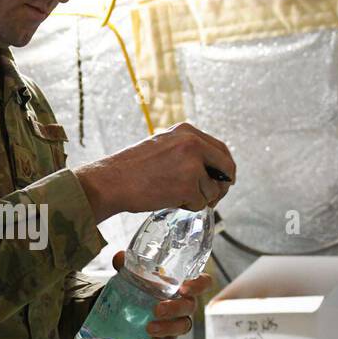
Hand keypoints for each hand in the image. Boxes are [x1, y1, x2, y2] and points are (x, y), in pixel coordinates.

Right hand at [75, 122, 235, 222]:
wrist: (111, 181)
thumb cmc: (131, 169)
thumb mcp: (163, 147)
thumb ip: (187, 151)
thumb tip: (211, 170)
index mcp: (187, 131)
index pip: (220, 149)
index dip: (225, 168)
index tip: (224, 179)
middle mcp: (193, 143)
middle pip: (226, 167)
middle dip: (222, 186)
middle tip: (213, 197)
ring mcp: (192, 164)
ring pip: (212, 189)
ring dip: (199, 199)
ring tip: (174, 195)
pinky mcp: (188, 185)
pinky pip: (201, 203)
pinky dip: (188, 207)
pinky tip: (170, 200)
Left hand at [111, 250, 213, 338]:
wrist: (128, 303)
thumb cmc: (141, 284)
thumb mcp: (133, 271)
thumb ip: (126, 263)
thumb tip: (119, 258)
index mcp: (182, 283)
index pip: (203, 282)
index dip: (199, 285)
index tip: (184, 288)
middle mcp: (184, 302)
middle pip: (191, 306)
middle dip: (176, 308)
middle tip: (158, 309)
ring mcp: (177, 321)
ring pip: (183, 326)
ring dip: (168, 328)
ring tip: (149, 328)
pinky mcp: (167, 337)